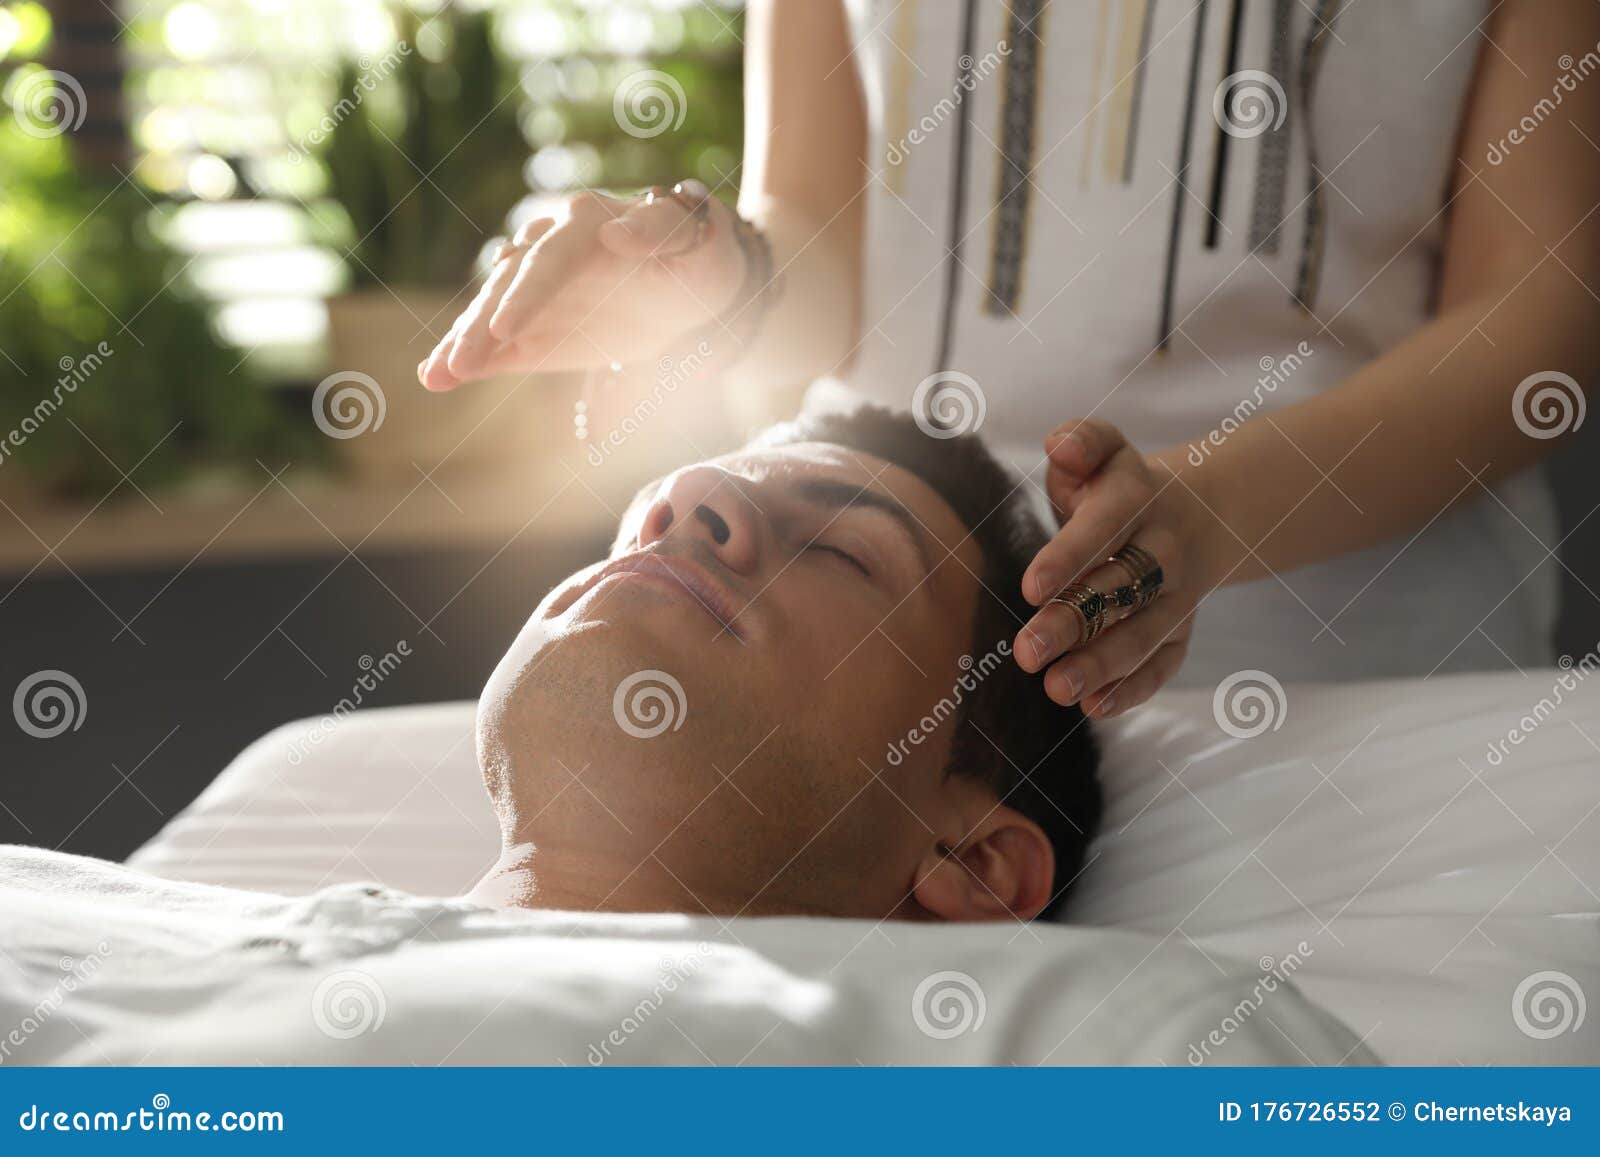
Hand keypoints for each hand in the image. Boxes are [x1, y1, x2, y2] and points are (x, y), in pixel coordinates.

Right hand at [418, 185, 747, 391]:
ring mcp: (535, 289)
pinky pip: (498, 345)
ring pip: (492, 314)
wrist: (692, 290)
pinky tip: (437, 377)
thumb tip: (615, 231)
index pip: (548, 259)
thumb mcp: (697, 241)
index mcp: (583, 221)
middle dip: (482, 328)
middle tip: (461, 365)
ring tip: (437, 376)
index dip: (526, 294)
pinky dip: (469, 360)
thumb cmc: (698, 258)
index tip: (506, 327)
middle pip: (507, 289)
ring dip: (463, 345)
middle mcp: (546, 247)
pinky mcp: (532, 326)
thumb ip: (659, 231)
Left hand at [1013, 419, 1216, 718]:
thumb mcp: (1102, 451)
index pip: (1105, 526)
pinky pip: (1165, 664)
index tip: (1030, 588)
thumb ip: (1081, 441)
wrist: (1194, 515)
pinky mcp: (1181, 631)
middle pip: (1122, 588)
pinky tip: (1095, 706)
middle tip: (1026, 652)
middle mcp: (1165, 549)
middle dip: (1075, 622)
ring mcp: (1178, 595)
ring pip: (1146, 633)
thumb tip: (1060, 446)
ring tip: (1055, 688)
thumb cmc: (1117, 485)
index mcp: (1139, 498)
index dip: (1070, 557)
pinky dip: (1134, 688)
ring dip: (1102, 664)